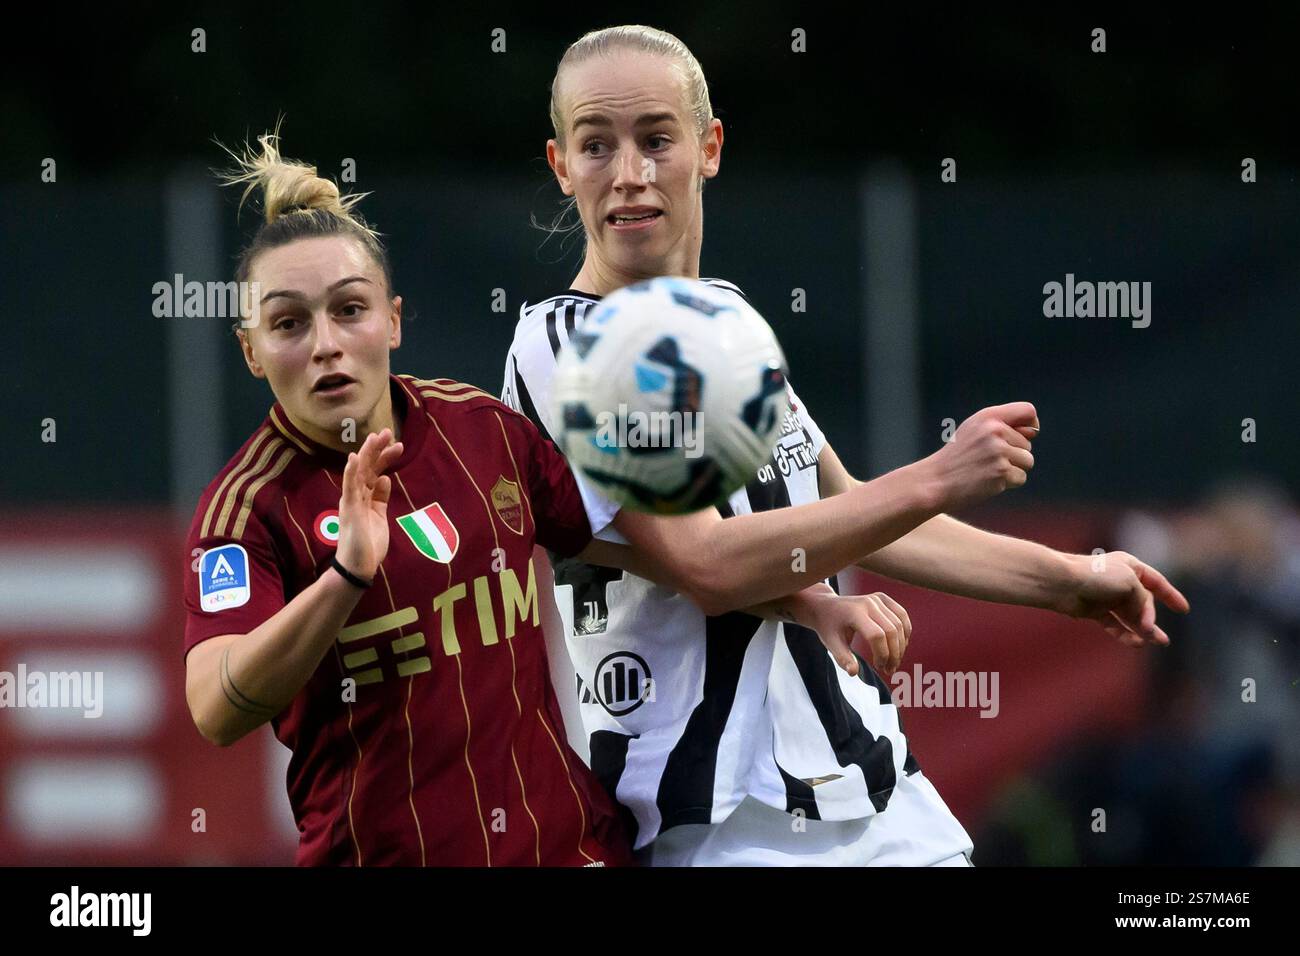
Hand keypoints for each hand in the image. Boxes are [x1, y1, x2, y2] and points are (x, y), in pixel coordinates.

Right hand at [336, 428, 403, 579]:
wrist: (358, 567)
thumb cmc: (368, 544)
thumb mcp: (379, 516)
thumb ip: (380, 498)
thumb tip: (385, 479)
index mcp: (364, 497)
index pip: (374, 471)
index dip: (385, 457)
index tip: (398, 445)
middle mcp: (356, 496)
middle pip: (367, 467)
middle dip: (377, 449)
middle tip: (388, 432)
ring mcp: (352, 501)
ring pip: (359, 472)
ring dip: (367, 453)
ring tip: (375, 437)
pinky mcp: (349, 509)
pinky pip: (349, 487)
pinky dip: (351, 472)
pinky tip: (354, 458)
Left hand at [798, 589, 911, 678]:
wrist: (825, 607)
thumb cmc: (828, 627)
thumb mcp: (830, 643)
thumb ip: (843, 658)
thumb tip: (854, 672)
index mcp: (854, 612)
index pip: (876, 635)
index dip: (882, 654)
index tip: (878, 667)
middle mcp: (868, 603)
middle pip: (891, 630)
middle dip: (894, 654)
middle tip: (889, 670)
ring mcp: (876, 598)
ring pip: (899, 624)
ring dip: (901, 646)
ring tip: (894, 662)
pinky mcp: (882, 598)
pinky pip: (901, 615)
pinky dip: (905, 632)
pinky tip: (900, 646)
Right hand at [921, 402, 1039, 512]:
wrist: (935, 481)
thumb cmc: (956, 457)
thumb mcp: (973, 431)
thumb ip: (1001, 425)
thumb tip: (1034, 432)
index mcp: (988, 416)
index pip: (1028, 410)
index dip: (1032, 424)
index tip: (1025, 435)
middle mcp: (995, 431)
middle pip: (1028, 444)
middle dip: (1014, 455)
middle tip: (987, 461)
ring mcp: (998, 452)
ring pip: (1027, 461)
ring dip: (1013, 470)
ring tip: (988, 470)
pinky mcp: (1001, 472)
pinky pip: (1021, 478)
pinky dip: (1008, 483)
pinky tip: (988, 481)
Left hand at [1057, 551, 1189, 646]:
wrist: (1061, 583)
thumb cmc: (1096, 576)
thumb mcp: (1130, 584)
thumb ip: (1142, 602)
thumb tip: (1144, 621)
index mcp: (1130, 565)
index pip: (1156, 582)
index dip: (1171, 595)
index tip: (1184, 610)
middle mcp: (1119, 580)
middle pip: (1143, 603)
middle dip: (1150, 619)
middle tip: (1159, 638)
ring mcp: (1106, 596)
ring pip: (1130, 616)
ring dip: (1142, 629)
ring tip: (1156, 642)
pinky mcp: (1094, 610)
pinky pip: (1114, 624)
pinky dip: (1125, 633)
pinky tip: (1136, 643)